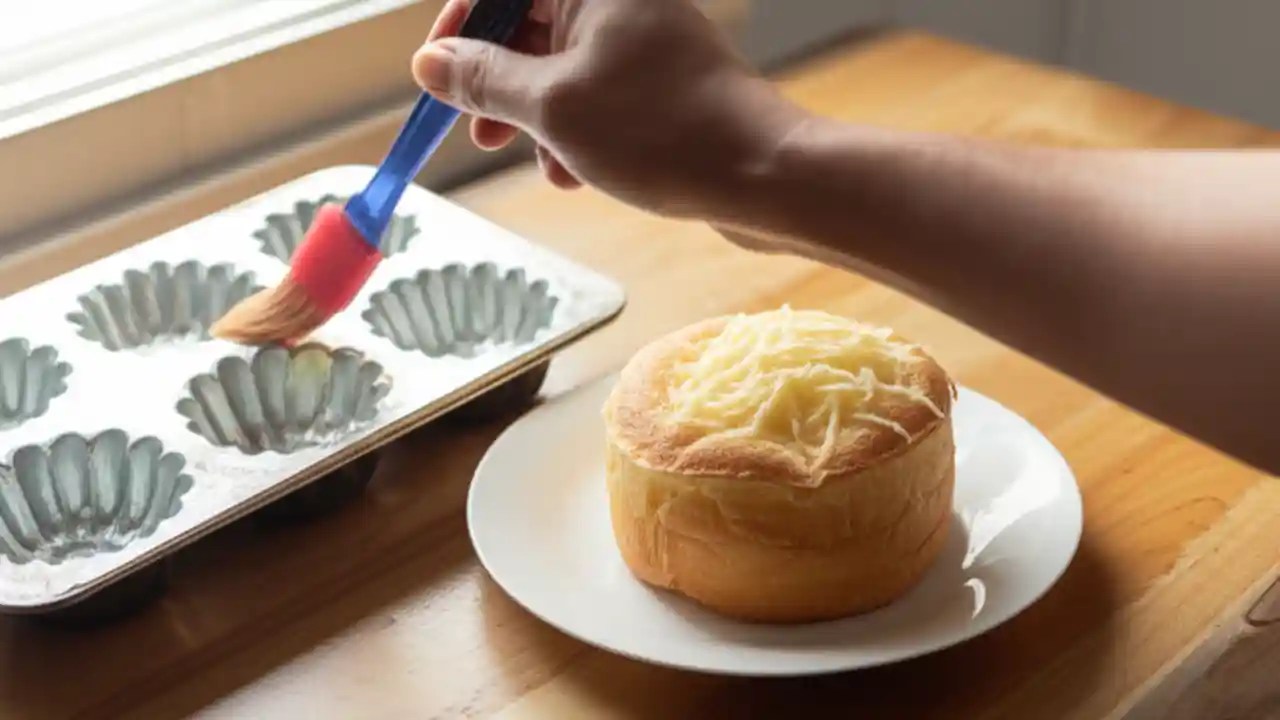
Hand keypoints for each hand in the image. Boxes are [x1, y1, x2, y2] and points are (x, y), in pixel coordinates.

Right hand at [412, 0, 804, 220]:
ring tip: (542, 165)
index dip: (461, 29)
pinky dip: (576, 133)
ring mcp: (644, 41)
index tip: (436, 78)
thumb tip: (430, 62)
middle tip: (479, 131)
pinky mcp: (662, 82)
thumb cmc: (662, 130)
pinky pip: (598, 96)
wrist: (763, 173)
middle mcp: (618, 1)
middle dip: (498, 84)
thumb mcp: (552, 108)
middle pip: (529, 25)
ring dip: (537, 119)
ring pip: (561, 68)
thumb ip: (484, 80)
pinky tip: (576, 175)